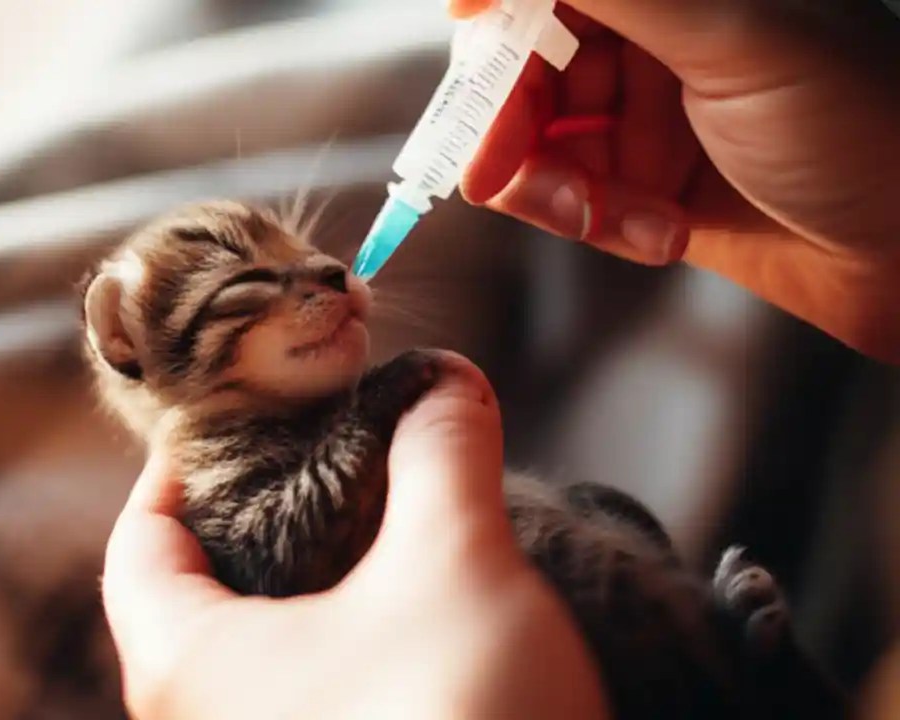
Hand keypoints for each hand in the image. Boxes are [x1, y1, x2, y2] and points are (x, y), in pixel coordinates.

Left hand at [101, 355, 608, 719]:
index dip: (174, 470)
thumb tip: (445, 379)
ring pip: (255, 650)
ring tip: (371, 516)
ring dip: (304, 578)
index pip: (138, 545)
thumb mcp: (453, 564)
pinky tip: (407, 610)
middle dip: (252, 515)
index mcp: (190, 666)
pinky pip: (306, 691)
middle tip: (311, 453)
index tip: (228, 420)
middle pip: (194, 594)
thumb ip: (441, 453)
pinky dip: (339, 637)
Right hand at [450, 0, 899, 363]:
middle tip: (506, 177)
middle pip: (516, 64)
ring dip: (560, 190)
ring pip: (530, 140)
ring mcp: (640, 111)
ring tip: (621, 218)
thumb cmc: (855, 124)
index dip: (492, 10)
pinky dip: (596, 222)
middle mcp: (648, 35)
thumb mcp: (729, 35)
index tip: (468, 39)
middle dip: (512, 126)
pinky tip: (658, 233)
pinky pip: (565, 197)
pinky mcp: (636, 182)